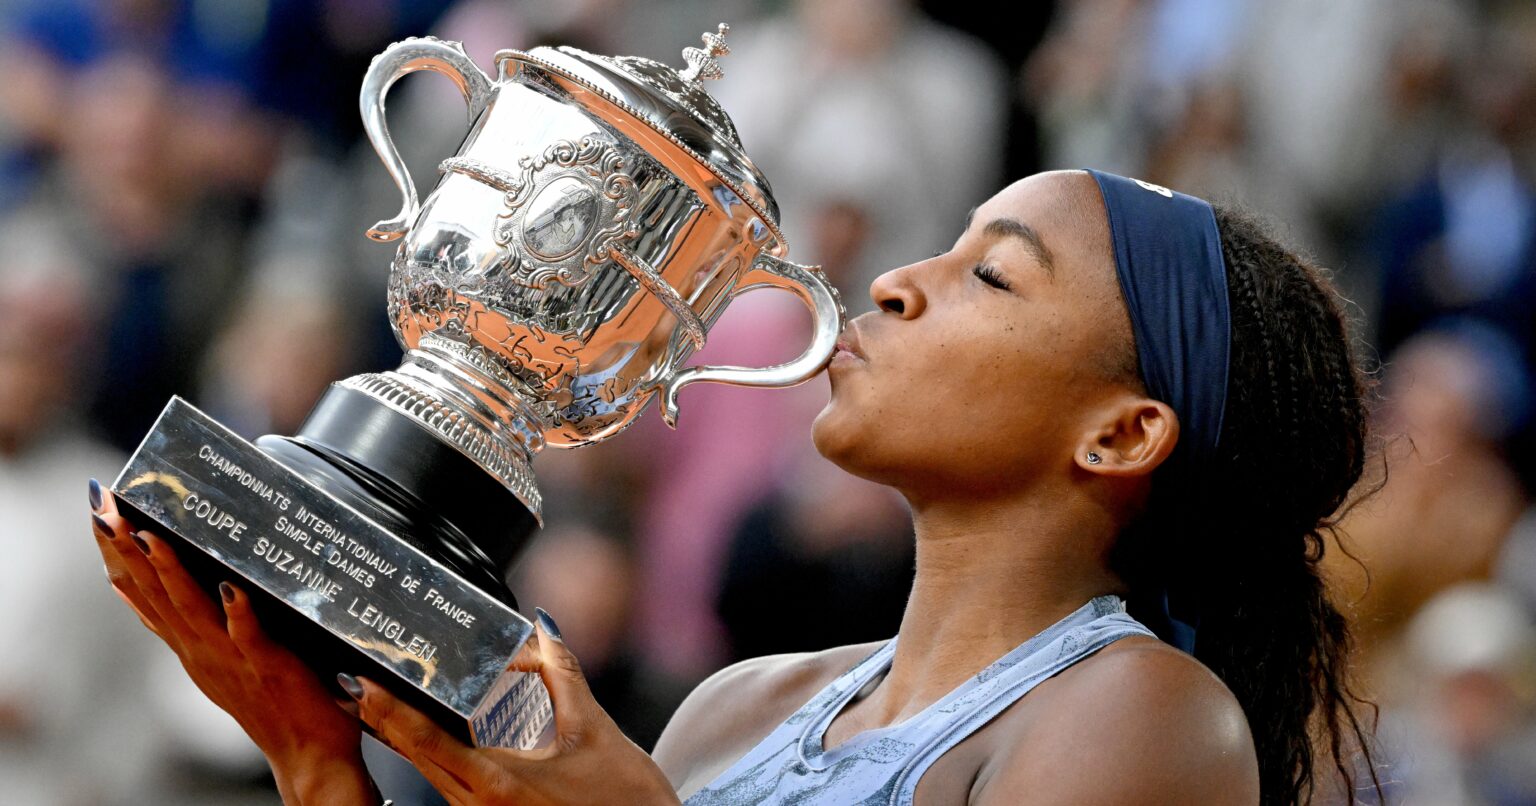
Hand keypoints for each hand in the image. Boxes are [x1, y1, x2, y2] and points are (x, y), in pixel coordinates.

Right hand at [88, 479, 374, 803]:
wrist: (304, 750)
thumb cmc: (269, 700)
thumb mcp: (217, 660)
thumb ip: (188, 628)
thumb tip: (152, 595)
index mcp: (190, 646)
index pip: (145, 595)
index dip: (120, 556)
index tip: (101, 515)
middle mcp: (201, 651)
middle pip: (156, 596)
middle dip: (129, 552)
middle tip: (107, 511)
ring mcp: (231, 658)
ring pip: (192, 610)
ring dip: (170, 573)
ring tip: (152, 536)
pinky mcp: (268, 665)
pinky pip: (249, 636)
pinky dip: (237, 612)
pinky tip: (229, 586)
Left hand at [349, 609, 679, 805]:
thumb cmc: (625, 804)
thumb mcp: (595, 730)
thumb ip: (563, 676)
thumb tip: (544, 630)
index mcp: (498, 785)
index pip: (427, 743)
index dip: (390, 712)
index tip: (363, 684)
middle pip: (420, 761)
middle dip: (392, 723)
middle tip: (367, 686)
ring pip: (437, 779)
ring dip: (417, 745)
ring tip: (395, 708)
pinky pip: (459, 793)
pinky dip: (446, 764)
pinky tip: (445, 746)